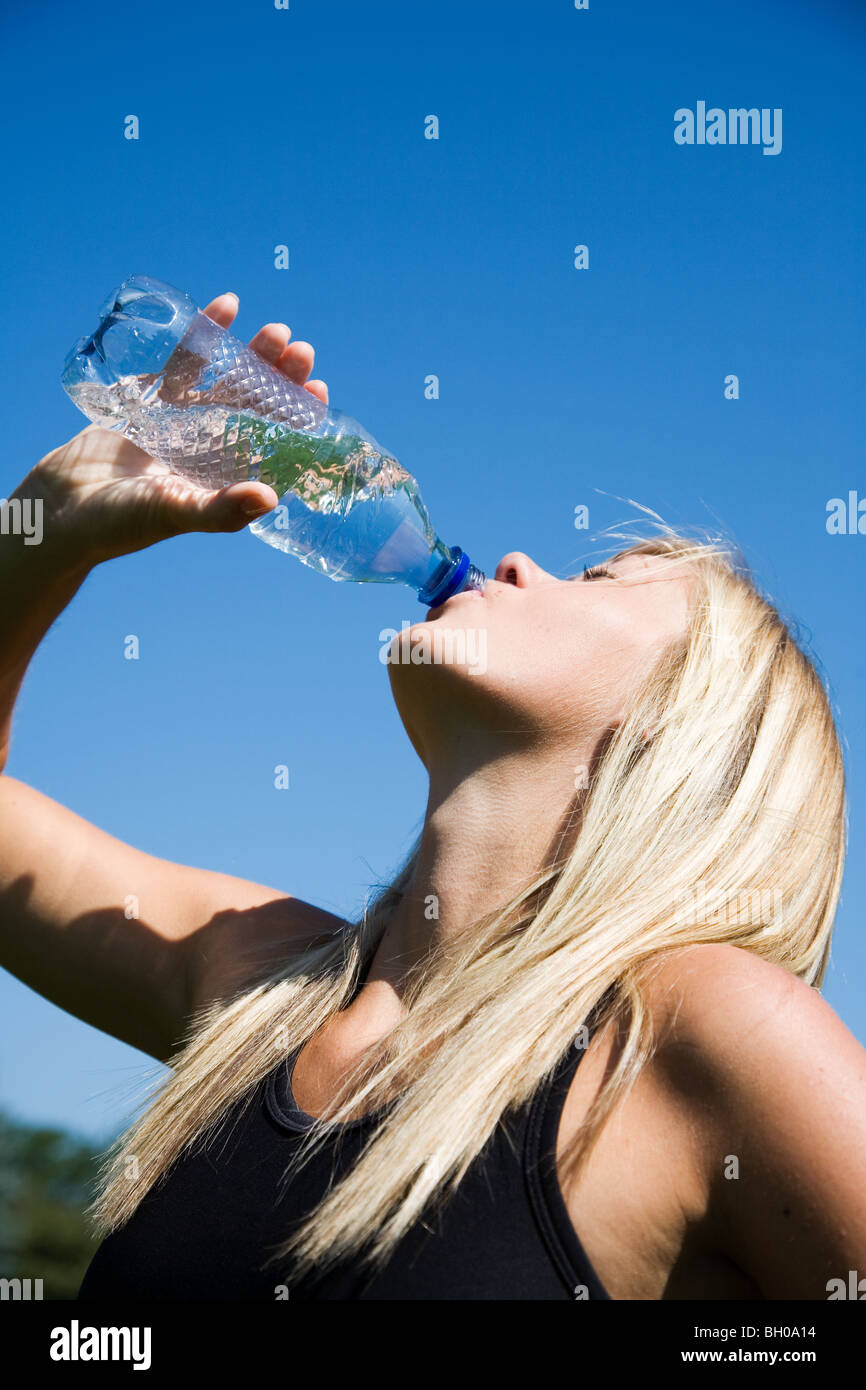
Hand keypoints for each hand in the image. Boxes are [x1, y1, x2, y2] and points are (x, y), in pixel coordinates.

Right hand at [23, 293, 329, 567]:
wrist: (62, 506)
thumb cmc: (121, 522)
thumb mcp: (174, 513)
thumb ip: (221, 509)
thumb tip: (272, 496)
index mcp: (229, 478)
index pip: (277, 445)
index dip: (300, 420)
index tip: (318, 392)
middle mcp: (215, 449)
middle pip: (259, 407)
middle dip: (282, 379)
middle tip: (301, 350)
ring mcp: (186, 422)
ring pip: (229, 381)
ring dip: (253, 356)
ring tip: (276, 332)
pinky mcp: (154, 399)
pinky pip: (186, 362)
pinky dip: (206, 336)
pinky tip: (227, 307)